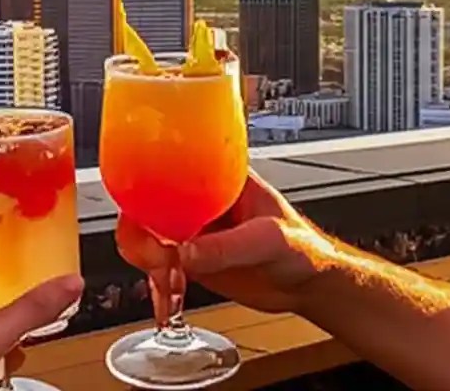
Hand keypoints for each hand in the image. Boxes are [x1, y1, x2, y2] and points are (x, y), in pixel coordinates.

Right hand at [116, 169, 335, 313]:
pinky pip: (157, 258)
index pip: (176, 163)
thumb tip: (186, 252)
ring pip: (148, 229)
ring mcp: (194, 228)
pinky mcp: (190, 256)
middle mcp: (203, 198)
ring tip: (162, 268)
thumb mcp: (270, 240)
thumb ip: (228, 246)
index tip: (143, 197)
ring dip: (143, 248)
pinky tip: (167, 281)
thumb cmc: (303, 248)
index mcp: (223, 177)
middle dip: (142, 222)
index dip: (151, 176)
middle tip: (156, 247)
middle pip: (151, 197)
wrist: (307, 285)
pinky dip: (152, 270)